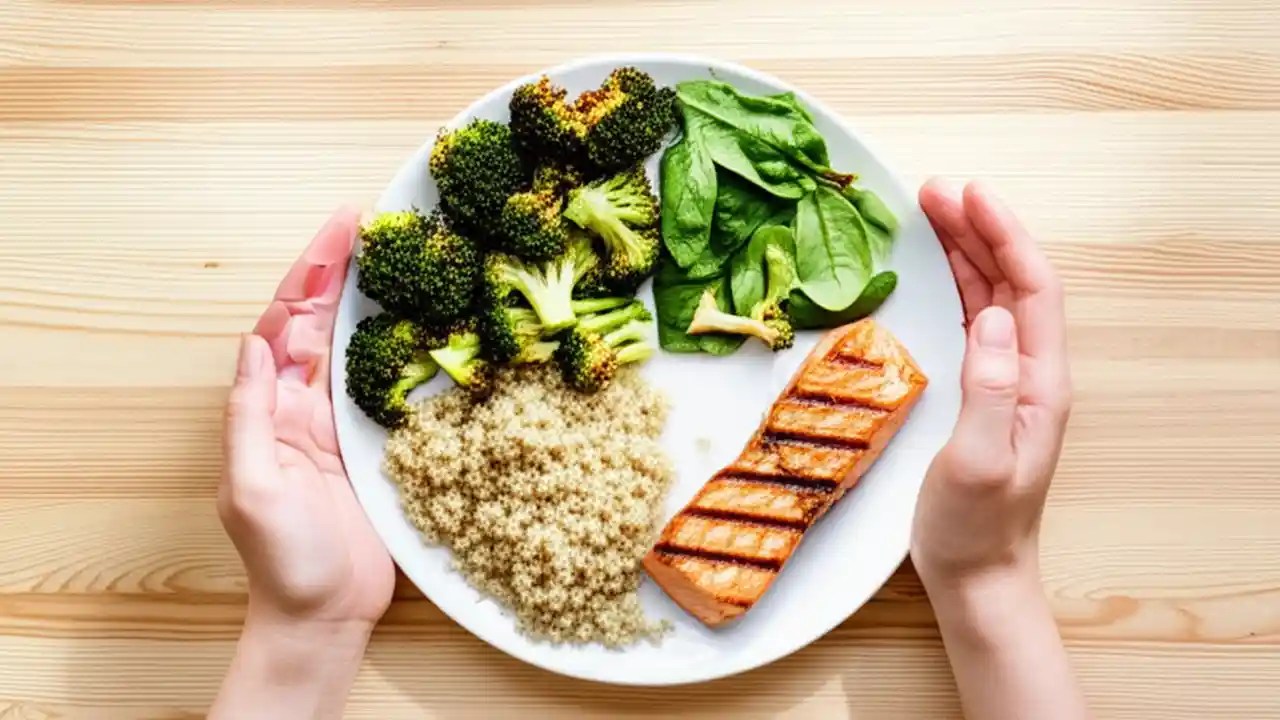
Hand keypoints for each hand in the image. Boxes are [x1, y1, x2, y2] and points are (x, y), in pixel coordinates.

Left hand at [212, 209, 393, 718]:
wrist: (324, 615)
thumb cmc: (284, 561)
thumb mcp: (252, 488)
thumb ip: (250, 416)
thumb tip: (258, 345)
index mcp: (268, 412)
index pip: (285, 328)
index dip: (308, 277)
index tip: (339, 233)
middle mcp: (301, 410)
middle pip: (317, 324)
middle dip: (336, 271)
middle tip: (366, 221)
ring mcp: (338, 427)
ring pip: (350, 347)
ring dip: (363, 300)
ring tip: (390, 255)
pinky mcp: (373, 448)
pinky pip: (382, 386)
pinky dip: (396, 350)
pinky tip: (418, 325)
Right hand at [910, 180, 1072, 586]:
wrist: (976, 574)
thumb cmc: (975, 527)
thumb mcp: (978, 461)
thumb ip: (989, 389)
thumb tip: (995, 319)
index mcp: (1039, 382)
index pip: (1032, 288)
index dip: (1004, 235)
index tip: (970, 195)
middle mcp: (1029, 372)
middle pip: (1012, 280)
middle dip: (978, 228)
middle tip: (934, 190)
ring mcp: (1006, 380)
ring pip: (992, 295)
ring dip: (965, 249)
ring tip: (930, 210)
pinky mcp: (979, 391)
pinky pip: (972, 320)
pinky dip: (953, 283)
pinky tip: (933, 268)